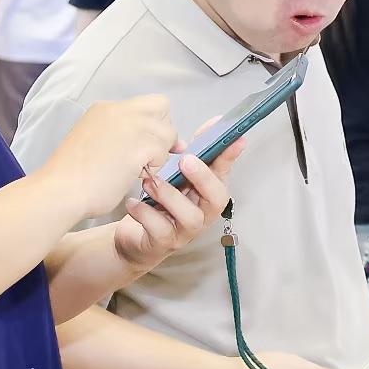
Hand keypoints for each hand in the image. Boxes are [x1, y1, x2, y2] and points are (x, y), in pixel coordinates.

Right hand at [37, 95, 178, 219]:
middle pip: (162, 107)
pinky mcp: (140, 144)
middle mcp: (119, 110)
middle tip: (147, 156)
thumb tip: (155, 141)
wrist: (61, 190)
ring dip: (158, 153)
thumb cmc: (74, 176)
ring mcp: (130, 125)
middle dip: (162, 132)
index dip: (154, 123)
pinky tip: (135, 176)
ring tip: (135, 169)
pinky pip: (163, 152)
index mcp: (105, 109)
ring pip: (167, 132)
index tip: (149, 144)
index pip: (146, 104)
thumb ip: (122, 136)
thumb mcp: (95, 142)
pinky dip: (154, 167)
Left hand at [110, 145, 238, 272]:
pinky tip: (132, 202)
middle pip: (217, 200)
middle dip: (203, 178)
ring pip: (190, 217)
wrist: (134, 239)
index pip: (224, 173)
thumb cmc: (158, 205)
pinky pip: (160, 230)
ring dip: (170, 195)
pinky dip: (145, 213)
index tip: (235, 138)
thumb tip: (211, 124)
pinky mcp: (164, 243)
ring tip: (149, 182)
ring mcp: (185, 231)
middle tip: (185, 160)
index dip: (230, 156)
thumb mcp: (175, 176)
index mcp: (206, 194)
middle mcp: (202, 214)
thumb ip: (193, 153)